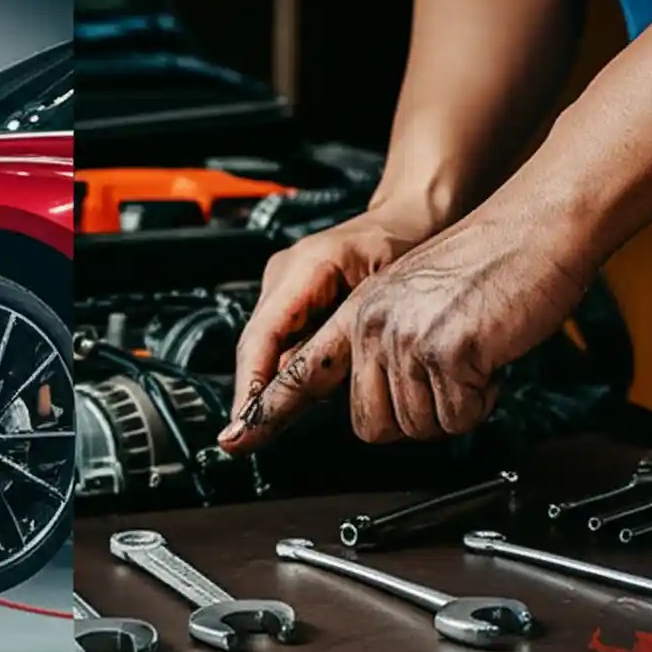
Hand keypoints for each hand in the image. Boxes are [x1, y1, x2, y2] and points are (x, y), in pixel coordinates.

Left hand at [218, 218, 592, 453]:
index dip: (267, 408)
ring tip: (472, 360)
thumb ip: (378, 340)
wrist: (535, 229)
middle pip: (368, 425)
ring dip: (453, 407)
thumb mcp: (411, 297)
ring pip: (416, 426)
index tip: (234, 439)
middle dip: (413, 419)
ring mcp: (405, 336)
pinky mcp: (446, 349)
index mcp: (358, 311)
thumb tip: (370, 395)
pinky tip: (490, 360)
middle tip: (446, 383)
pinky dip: (482, 400)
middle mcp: (371, 322)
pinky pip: (458, 417)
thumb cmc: (488, 267)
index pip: (299, 369)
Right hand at [229, 209, 436, 419]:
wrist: (410, 215)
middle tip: (241, 437)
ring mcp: (284, 289)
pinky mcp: (293, 302)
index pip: (262, 337)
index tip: (246, 419)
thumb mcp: (385, 291)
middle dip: (250, 393)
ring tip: (255, 427)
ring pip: (265, 349)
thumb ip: (352, 335)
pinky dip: (280, 374)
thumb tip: (323, 381)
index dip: (252, 384)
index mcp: (303, 268)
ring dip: (263, 386)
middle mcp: (284, 278)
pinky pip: (281, 344)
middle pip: (255, 347)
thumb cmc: (407, 242)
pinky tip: (281, 402)